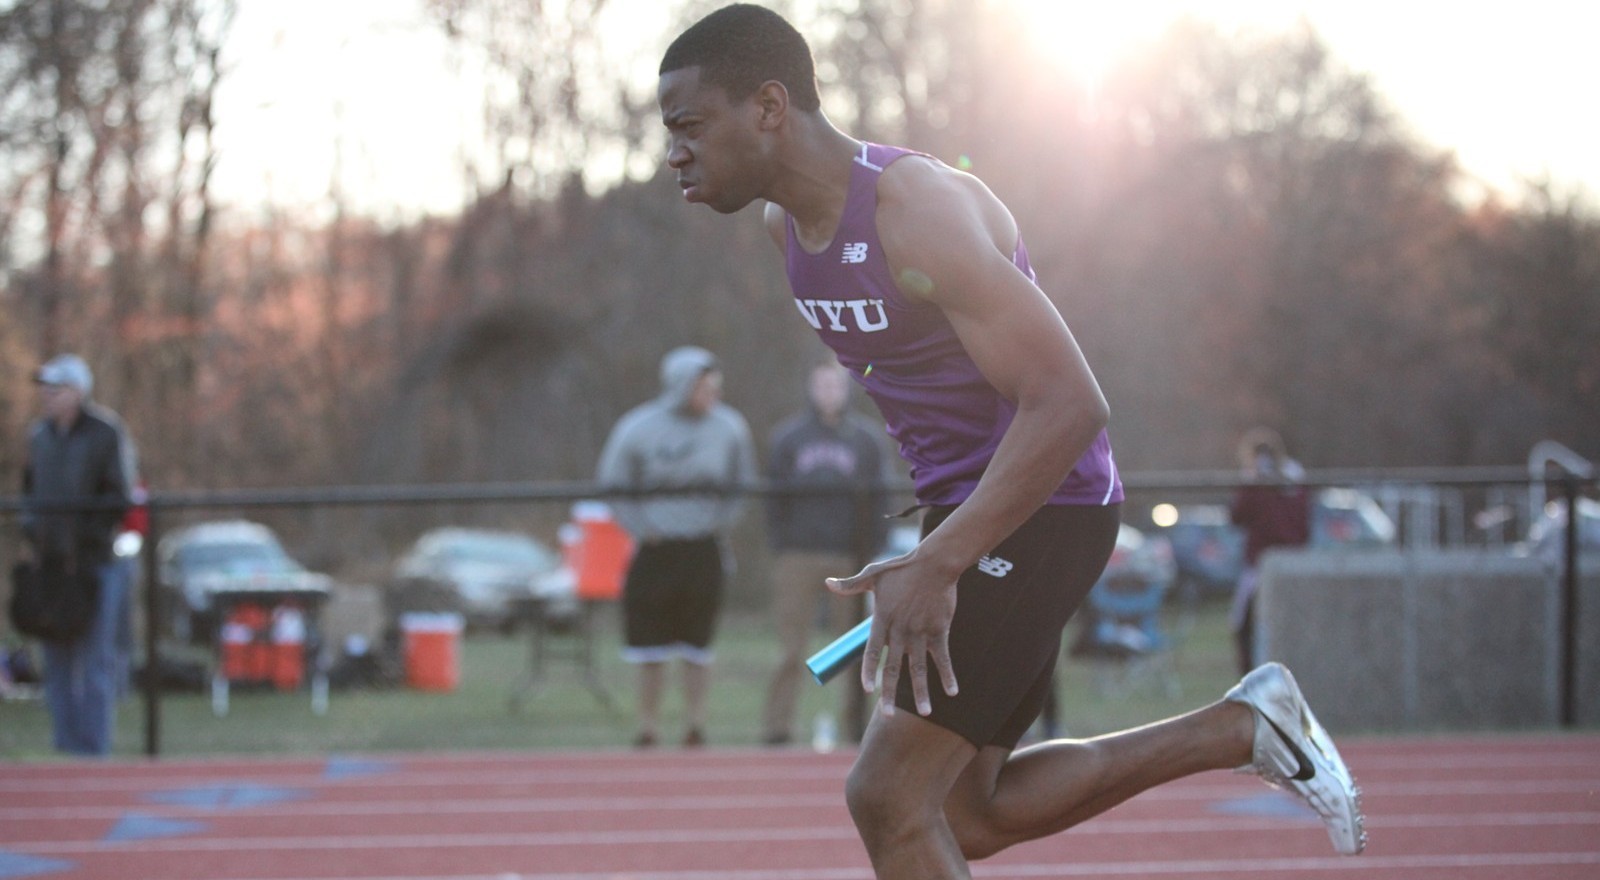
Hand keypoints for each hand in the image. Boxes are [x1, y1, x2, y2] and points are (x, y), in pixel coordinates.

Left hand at [828, 552, 959, 716]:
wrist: (934, 563)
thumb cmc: (902, 568)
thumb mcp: (873, 575)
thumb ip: (851, 585)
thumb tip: (828, 583)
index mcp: (882, 619)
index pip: (872, 652)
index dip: (870, 672)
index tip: (868, 691)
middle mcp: (900, 630)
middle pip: (894, 668)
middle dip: (890, 694)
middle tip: (888, 715)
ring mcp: (921, 632)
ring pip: (920, 668)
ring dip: (922, 692)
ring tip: (925, 713)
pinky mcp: (939, 630)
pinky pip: (942, 657)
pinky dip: (947, 675)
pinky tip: (952, 691)